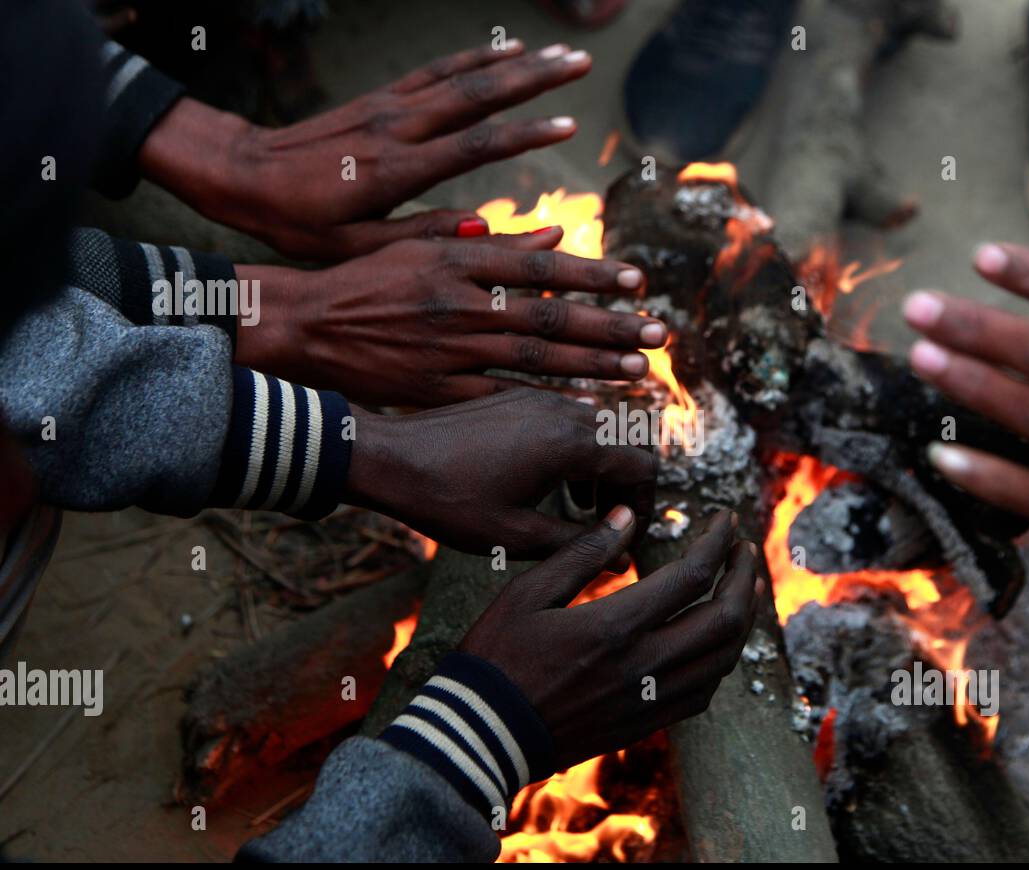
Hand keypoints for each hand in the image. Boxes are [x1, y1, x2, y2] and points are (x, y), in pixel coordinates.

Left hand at [139, 41, 592, 259]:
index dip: (524, 134)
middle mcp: (398, 128)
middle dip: (536, 77)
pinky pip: (436, 71)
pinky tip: (506, 47)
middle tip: (583, 62)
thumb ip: (422, 238)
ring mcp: (389, 107)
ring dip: (516, 61)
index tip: (568, 125)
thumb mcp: (357, 249)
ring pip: (462, 75)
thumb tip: (485, 228)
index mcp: (396, 171)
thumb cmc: (300, 223)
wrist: (243, 173)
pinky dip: (475, 56)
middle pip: (478, 93)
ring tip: (562, 52)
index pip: (473, 145)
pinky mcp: (381, 98)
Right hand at [234, 232, 659, 406]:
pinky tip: (583, 409)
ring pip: (534, 357)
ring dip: (591, 364)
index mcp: (459, 260)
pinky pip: (501, 398)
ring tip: (639, 370)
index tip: (638, 281)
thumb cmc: (366, 278)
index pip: (541, 265)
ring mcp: (449, 349)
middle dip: (610, 325)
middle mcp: (460, 302)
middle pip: (550, 314)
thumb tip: (555, 236)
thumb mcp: (423, 245)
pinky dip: (543, 403)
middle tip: (658, 333)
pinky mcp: (436, 390)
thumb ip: (491, 243)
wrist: (304, 324)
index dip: (593, 273)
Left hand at [344, 388, 656, 558]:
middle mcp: (563, 410)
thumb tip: (623, 557)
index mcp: (571, 444)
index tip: (632, 535)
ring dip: (602, 467)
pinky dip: (576, 447)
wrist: (390, 459)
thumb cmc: (448, 501)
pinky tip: (548, 479)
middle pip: (627, 442)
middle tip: (609, 524)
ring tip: (579, 507)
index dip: (647, 505)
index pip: (643, 467)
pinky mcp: (518, 396)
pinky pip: (569, 416)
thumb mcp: (517, 535)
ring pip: (599, 427)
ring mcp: (540, 398)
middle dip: (627, 486)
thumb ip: (578, 544)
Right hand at [460, 506, 761, 767]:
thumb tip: (627, 515)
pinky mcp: (643, 723)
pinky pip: (703, 693)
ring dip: (741, 619)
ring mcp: (647, 700)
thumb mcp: (527, 592)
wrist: (482, 734)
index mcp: (614, 626)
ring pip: (723, 659)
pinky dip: (720, 660)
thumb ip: (581, 552)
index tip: (725, 520)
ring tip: (741, 587)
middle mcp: (642, 666)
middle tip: (744, 550)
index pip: (692, 576)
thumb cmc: (496, 655)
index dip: (718, 542)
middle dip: (744, 577)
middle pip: (724, 619)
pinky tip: (713, 640)